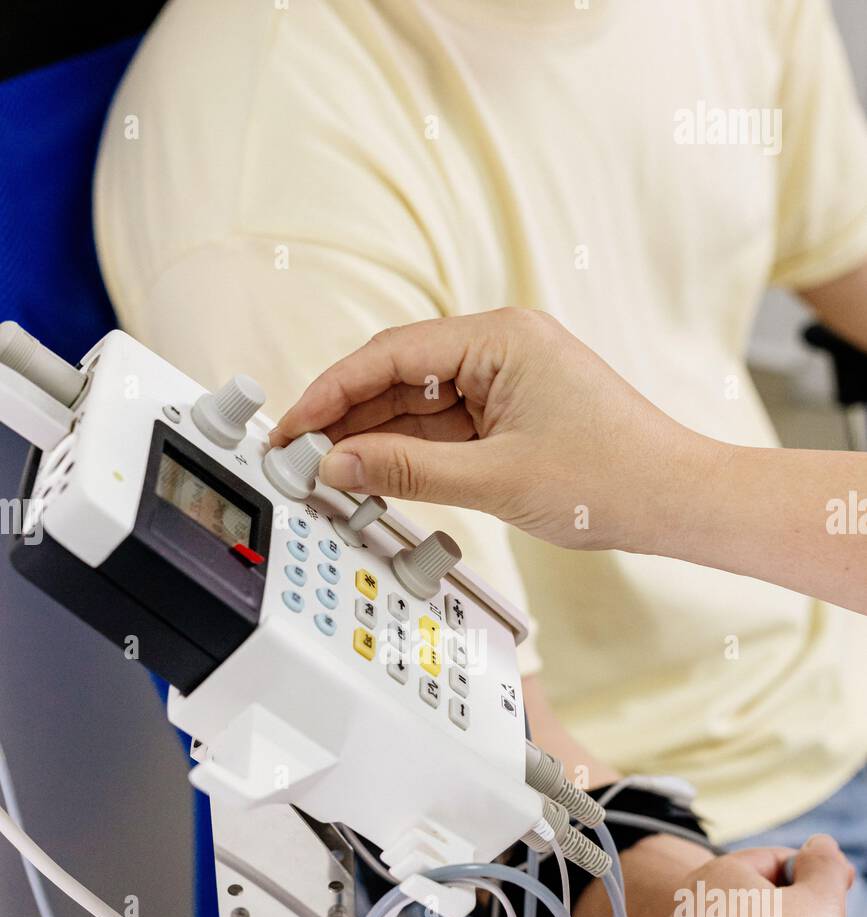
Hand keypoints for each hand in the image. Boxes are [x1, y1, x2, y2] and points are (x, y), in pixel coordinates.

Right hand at [270, 309, 717, 553]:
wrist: (676, 500)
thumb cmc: (611, 478)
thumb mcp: (495, 479)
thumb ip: (407, 471)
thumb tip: (339, 465)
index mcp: (499, 337)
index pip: (391, 354)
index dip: (331, 390)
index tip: (293, 424)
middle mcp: (499, 347)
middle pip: (397, 375)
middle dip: (346, 416)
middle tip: (299, 454)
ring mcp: (505, 380)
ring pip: (417, 404)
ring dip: (374, 438)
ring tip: (328, 472)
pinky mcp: (511, 412)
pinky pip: (443, 426)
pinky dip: (409, 452)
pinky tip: (375, 475)